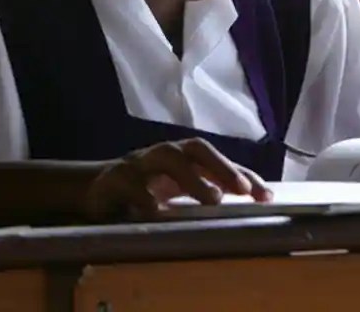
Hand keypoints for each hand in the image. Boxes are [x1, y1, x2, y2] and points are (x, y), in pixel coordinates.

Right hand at [82, 138, 272, 219]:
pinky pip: (130, 184)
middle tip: (242, 189)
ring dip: (192, 177)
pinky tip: (156, 211)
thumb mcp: (177, 191)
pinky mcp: (115, 179)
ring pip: (167, 158)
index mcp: (182, 159)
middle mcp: (164, 155)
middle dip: (222, 165)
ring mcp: (139, 164)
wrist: (94, 190)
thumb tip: (248, 201)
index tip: (265, 196)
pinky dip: (143, 196)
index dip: (242, 173)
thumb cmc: (144, 190)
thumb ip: (207, 190)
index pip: (218, 160)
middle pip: (196, 148)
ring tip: (213, 199)